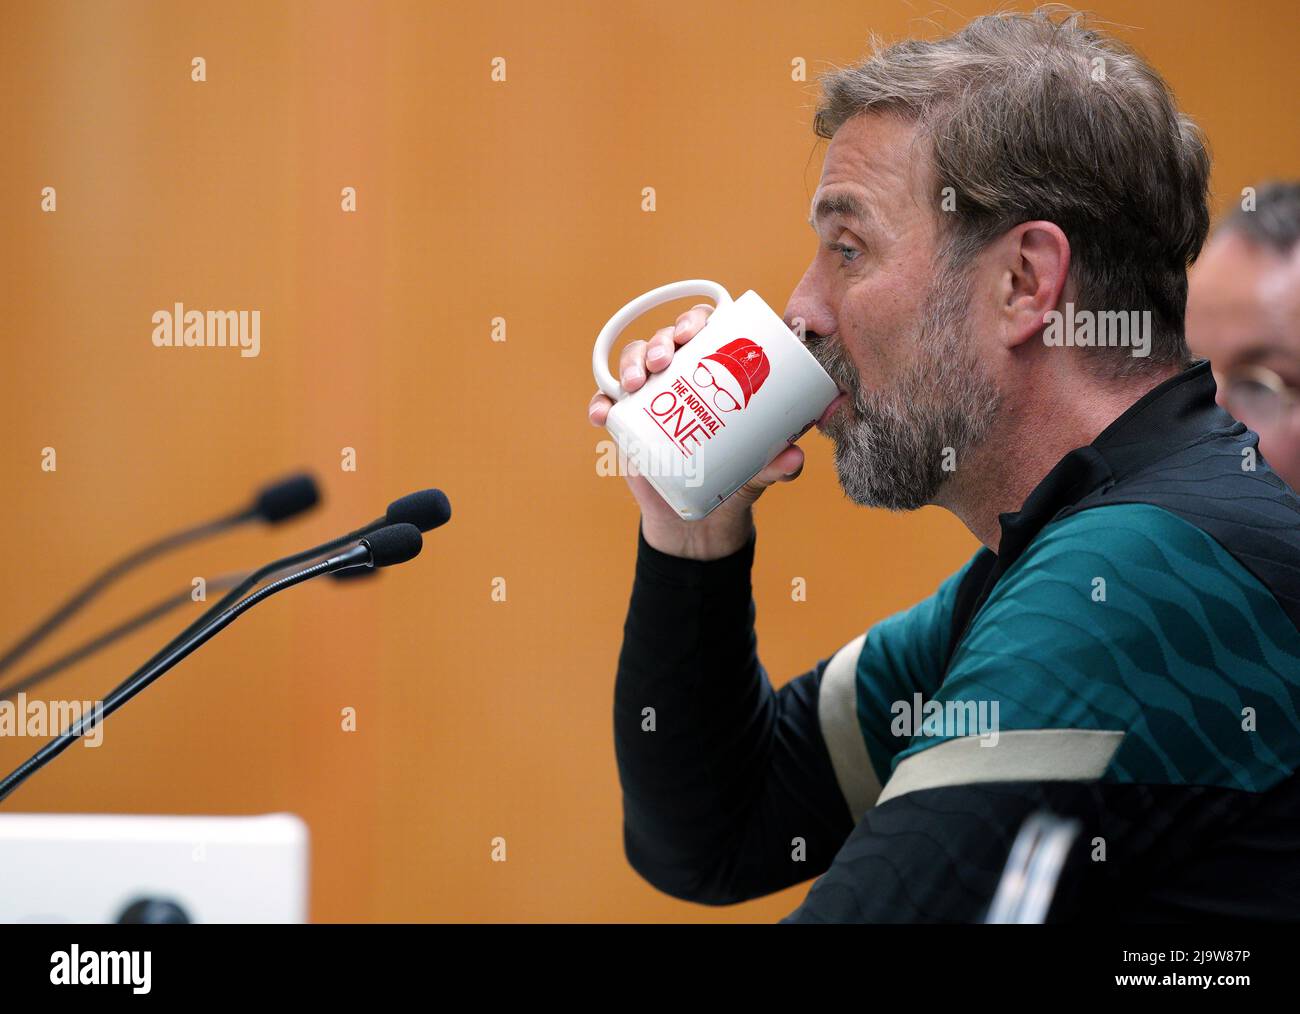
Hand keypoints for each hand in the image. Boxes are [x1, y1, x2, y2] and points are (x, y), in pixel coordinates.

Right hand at [587, 303, 804, 560]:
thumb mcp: (761, 468)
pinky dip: (601, 403)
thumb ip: (779, 463)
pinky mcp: (627, 420)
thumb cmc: (737, 477)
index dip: (695, 318)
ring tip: (633, 384)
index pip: (704, 327)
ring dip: (630, 364)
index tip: (692, 332)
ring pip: (633, 362)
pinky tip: (601, 414)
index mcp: (715, 369)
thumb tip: (794, 456)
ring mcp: (651, 394)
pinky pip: (608, 402)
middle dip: (659, 341)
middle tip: (662, 361)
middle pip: (665, 338)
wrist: (702, 519)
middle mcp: (681, 373)